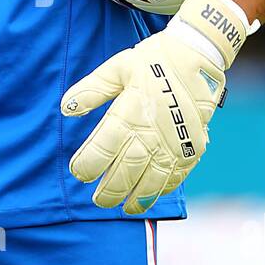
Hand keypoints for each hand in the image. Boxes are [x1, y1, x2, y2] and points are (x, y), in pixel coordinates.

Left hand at [60, 0, 252, 213]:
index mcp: (129, 114)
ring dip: (137, 198)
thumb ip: (91, 90)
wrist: (198, 56)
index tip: (79, 173)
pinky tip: (152, 194)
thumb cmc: (153, 61)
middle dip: (109, 191)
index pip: (102, 151)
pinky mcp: (192, 147)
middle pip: (125, 173)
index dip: (87, 166)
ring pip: (152, 181)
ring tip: (125, 208)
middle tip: (98, 201)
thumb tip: (65, 108)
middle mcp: (152, 134)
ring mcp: (174, 144)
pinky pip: (176, 176)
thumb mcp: (117, 68)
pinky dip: (163, 189)